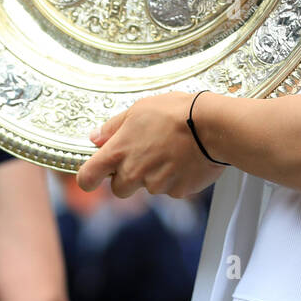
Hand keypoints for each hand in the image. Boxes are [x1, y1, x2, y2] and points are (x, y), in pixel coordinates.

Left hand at [75, 92, 228, 198]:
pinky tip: (186, 159)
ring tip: (173, 150)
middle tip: (147, 155)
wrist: (213, 126)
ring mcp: (156, 185)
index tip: (95, 175)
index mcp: (118, 152)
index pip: (87, 178)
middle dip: (128, 177)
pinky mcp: (177, 192)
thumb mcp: (139, 109)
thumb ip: (113, 127)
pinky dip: (176, 178)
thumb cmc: (176, 112)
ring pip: (148, 187)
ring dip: (155, 175)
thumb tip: (95, 138)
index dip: (89, 178)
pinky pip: (171, 189)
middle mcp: (133, 173)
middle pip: (119, 188)